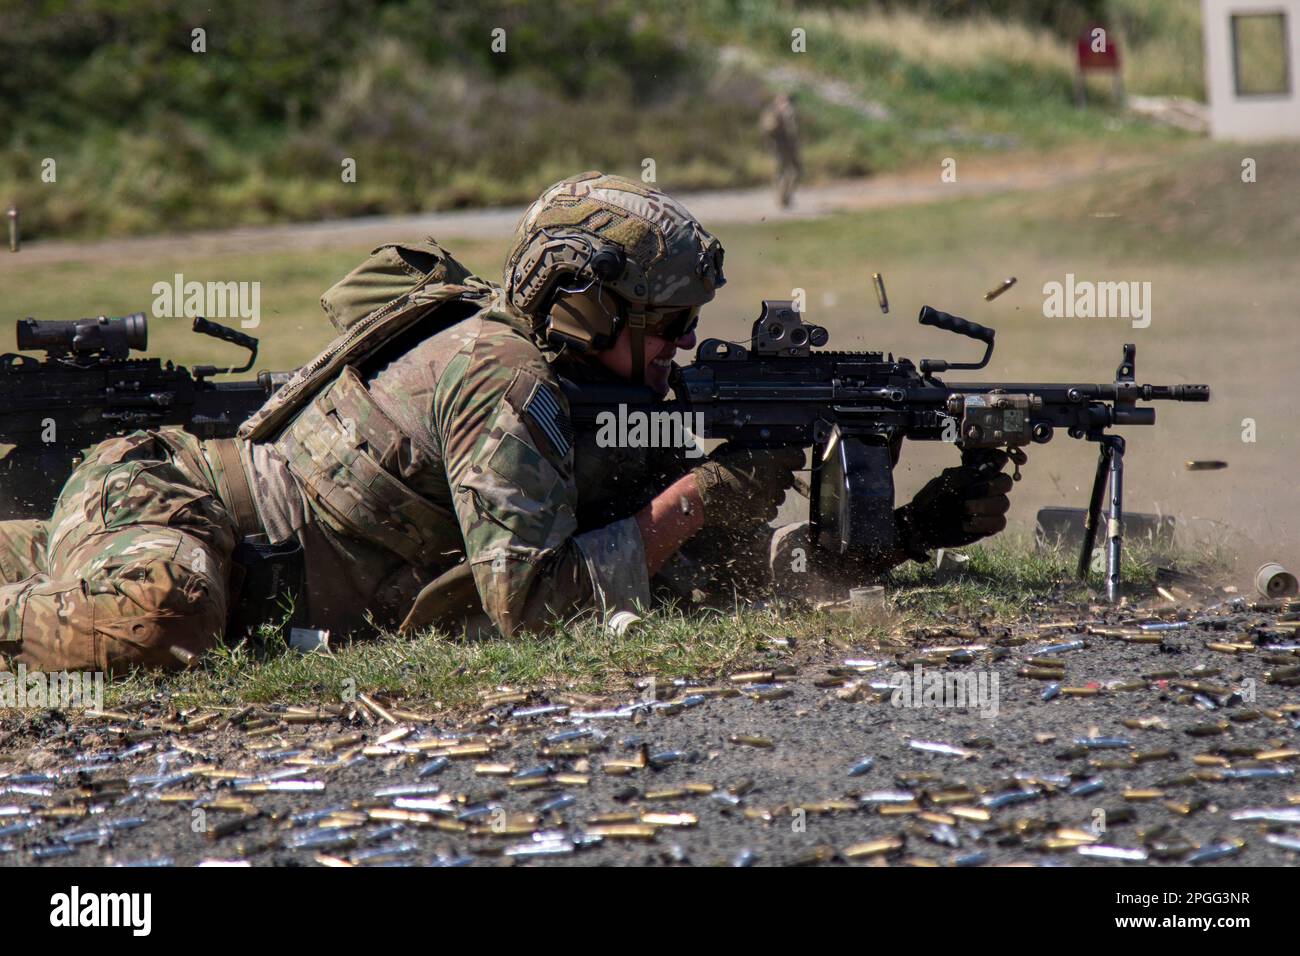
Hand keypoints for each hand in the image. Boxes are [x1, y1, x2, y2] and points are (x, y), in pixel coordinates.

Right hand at [691, 444, 802, 529]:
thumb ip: (759, 453)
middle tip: (759, 478)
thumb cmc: (717, 470)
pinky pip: (770, 511)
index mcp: (771, 459)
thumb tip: (769, 454)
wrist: (704, 494)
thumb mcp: (738, 452)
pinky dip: (762, 509)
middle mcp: (775, 478)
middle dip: (777, 479)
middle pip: (788, 479)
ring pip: (779, 496)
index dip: (792, 460)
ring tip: (748, 492)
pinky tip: (746, 504)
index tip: (787, 462)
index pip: (797, 457)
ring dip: (769, 495)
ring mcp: (771, 498)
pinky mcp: (764, 514)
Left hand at [896, 448, 1020, 555]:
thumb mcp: (943, 483)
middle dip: (992, 487)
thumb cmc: (933, 499)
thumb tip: (981, 472)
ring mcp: (989, 507)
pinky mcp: (988, 525)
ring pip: (1003, 503)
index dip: (999, 461)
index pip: (998, 462)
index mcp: (977, 474)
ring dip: (985, 506)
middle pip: (1006, 482)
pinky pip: (1000, 522)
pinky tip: (967, 523)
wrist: (923, 524)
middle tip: (971, 493)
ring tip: (964, 510)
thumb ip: (962, 476)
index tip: (989, 466)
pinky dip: (985, 523)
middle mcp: (987, 489)